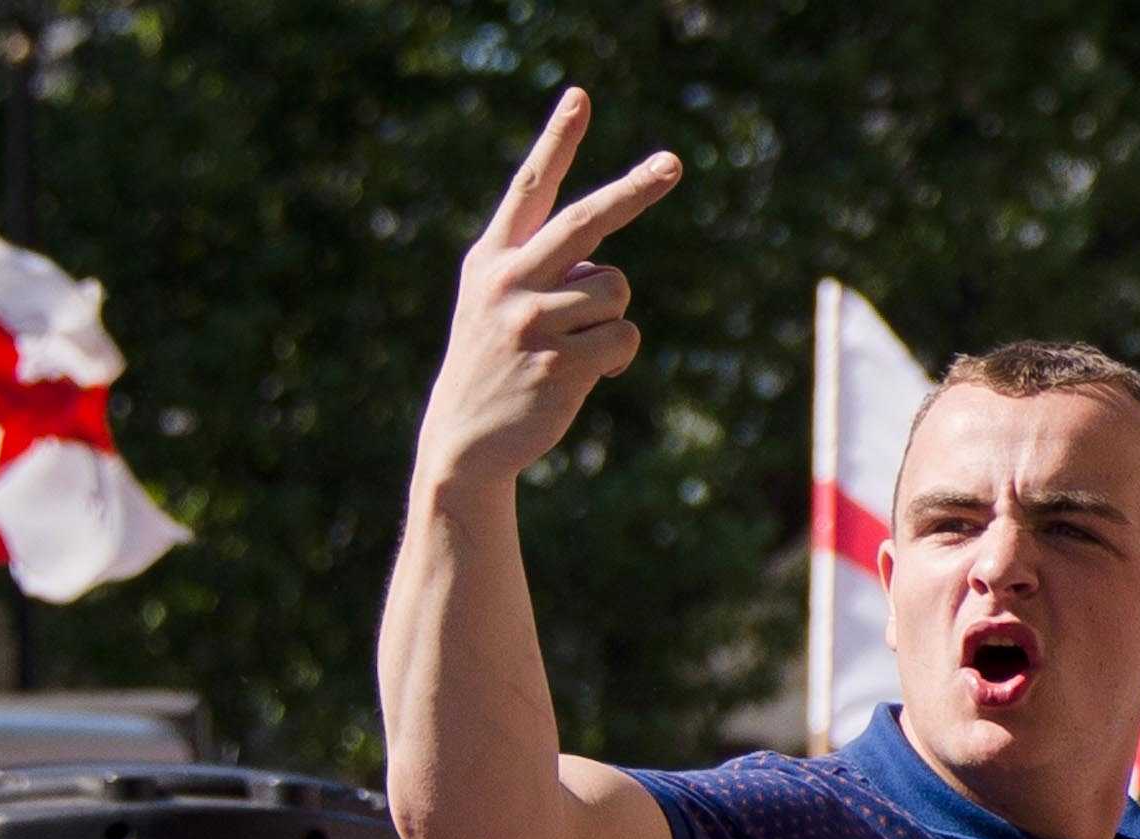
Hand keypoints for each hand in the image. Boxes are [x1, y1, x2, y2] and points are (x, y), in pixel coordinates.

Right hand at [414, 89, 679, 489]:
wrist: (466, 440)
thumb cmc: (495, 363)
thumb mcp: (497, 304)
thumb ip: (541, 272)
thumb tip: (606, 272)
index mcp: (491, 258)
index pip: (530, 187)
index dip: (556, 140)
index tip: (581, 97)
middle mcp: (507, 280)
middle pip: (587, 220)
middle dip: (634, 189)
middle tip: (673, 163)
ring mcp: (533, 321)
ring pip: (617, 289)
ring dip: (612, 318)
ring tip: (577, 346)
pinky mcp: (560, 362)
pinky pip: (625, 335)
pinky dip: (619, 355)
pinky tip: (588, 373)